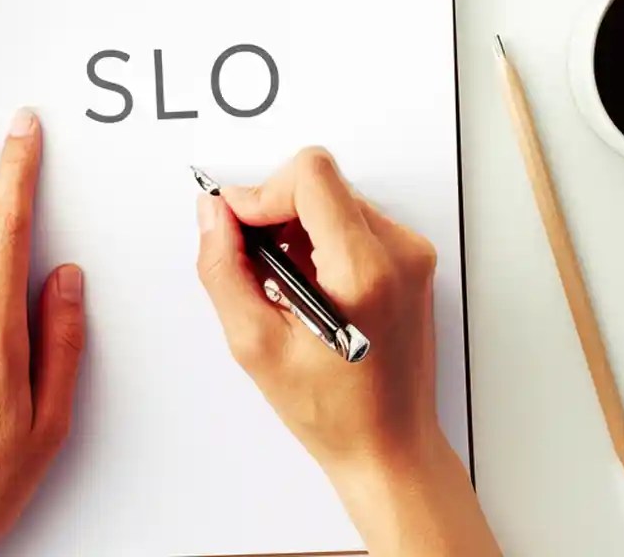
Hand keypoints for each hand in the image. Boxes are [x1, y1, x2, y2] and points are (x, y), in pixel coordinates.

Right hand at [195, 147, 498, 556]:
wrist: (389, 447)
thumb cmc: (336, 413)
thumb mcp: (256, 346)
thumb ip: (224, 270)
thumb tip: (212, 216)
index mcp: (364, 269)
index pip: (310, 175)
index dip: (261, 193)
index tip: (237, 225)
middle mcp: (399, 251)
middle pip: (320, 184)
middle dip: (274, 215)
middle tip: (254, 267)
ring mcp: (410, 254)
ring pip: (333, 200)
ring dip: (295, 231)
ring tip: (283, 289)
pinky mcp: (410, 260)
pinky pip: (352, 222)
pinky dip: (319, 243)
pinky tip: (307, 290)